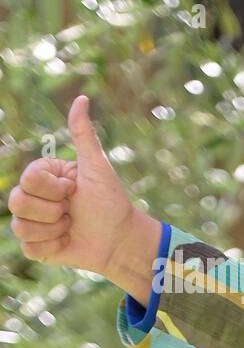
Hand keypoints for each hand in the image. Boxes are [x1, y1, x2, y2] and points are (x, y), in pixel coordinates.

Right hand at [7, 94, 146, 276]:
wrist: (122, 239)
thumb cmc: (112, 202)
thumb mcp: (97, 167)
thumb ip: (84, 135)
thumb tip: (82, 99)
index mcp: (42, 176)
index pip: (29, 179)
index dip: (55, 189)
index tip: (74, 190)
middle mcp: (32, 197)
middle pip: (17, 202)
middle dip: (54, 210)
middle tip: (73, 210)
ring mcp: (32, 222)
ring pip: (21, 226)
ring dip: (54, 228)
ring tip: (71, 225)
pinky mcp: (37, 247)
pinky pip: (29, 248)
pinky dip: (53, 246)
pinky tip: (68, 241)